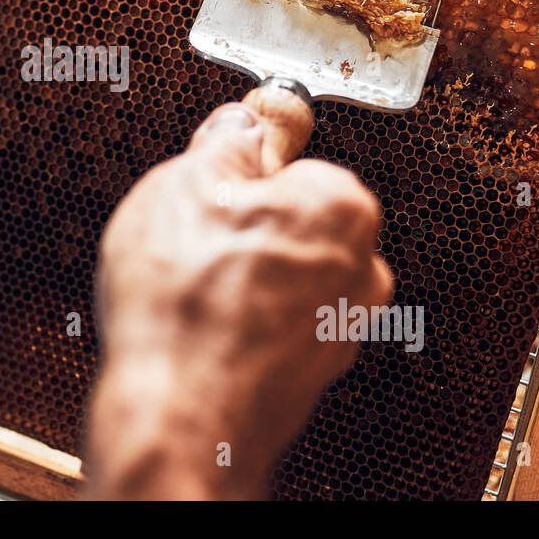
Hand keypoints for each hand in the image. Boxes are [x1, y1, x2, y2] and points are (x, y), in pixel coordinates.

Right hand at [85, 86, 392, 499]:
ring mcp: (340, 326)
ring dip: (241, 274)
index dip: (241, 173)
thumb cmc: (186, 307)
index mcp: (341, 206)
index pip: (295, 162)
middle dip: (244, 225)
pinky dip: (243, 318)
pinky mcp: (313, 369)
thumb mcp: (184, 184)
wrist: (178, 413)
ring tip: (188, 285)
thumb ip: (224, 141)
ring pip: (283, 274)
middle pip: (293, 220)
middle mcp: (360, 267)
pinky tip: (199, 322)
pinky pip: (275, 321)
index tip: (213, 182)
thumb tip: (237, 126)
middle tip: (192, 234)